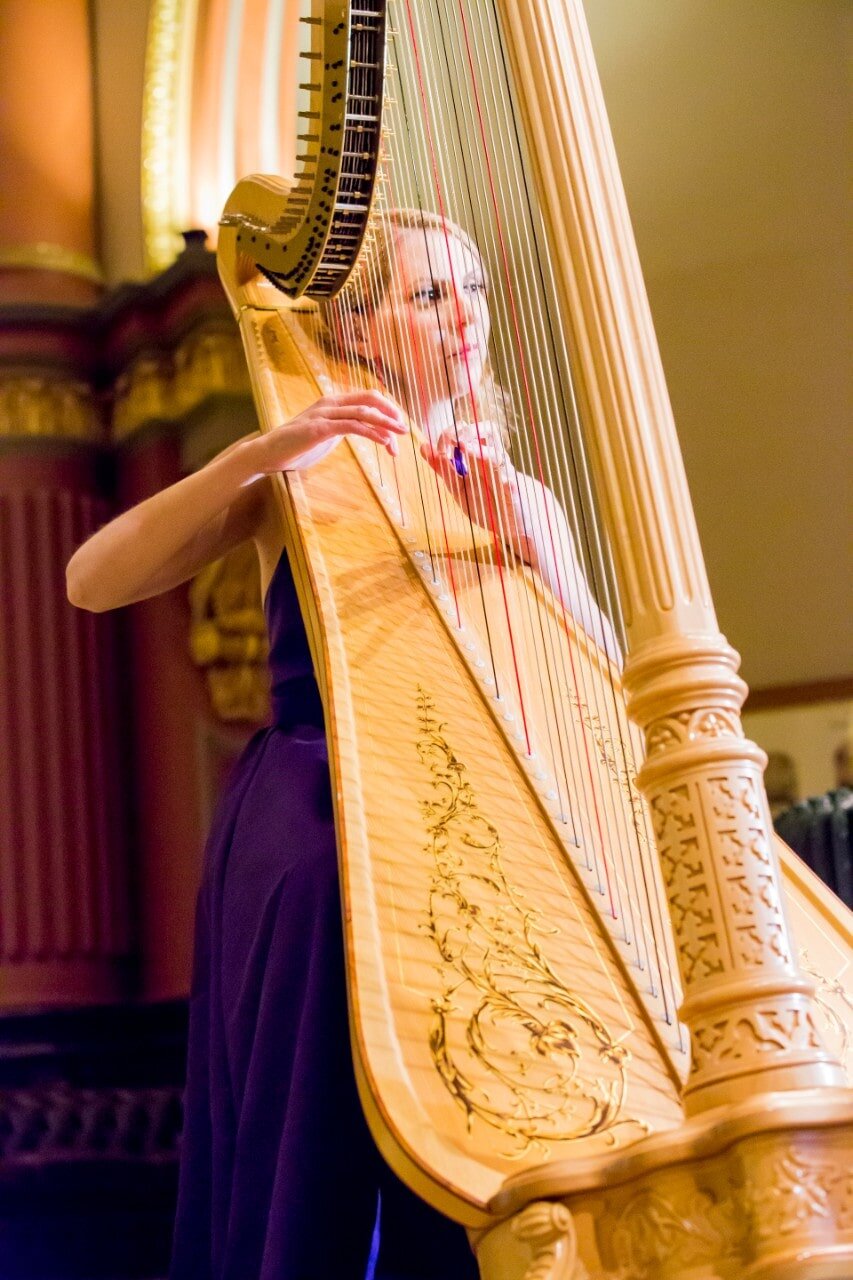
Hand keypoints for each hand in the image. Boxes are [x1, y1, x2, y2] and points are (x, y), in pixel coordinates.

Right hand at [256, 390, 406, 473]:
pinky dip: (371, 433)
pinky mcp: (320, 429)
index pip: (367, 397)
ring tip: (399, 436)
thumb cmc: (296, 447)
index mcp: (333, 403)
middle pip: (369, 399)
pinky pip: (351, 426)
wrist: (268, 454)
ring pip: (363, 412)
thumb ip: (343, 428)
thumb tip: (364, 431)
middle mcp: (330, 403)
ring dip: (385, 423)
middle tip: (404, 428)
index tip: (398, 425)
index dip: (387, 408)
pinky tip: (384, 442)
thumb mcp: (326, 435)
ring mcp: (324, 414)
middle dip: (390, 412)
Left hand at [420, 421, 512, 529]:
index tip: (437, 448)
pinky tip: (495, 480)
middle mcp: (491, 458)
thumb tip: (423, 446)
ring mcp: (503, 471)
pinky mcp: (513, 489)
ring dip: (480, 450)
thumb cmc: (485, 501)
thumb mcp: (458, 486)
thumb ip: (443, 468)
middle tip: (451, 442)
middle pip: (484, 429)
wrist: (510, 522)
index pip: (463, 432)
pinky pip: (509, 478)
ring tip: (465, 450)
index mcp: (476, 455)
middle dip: (465, 432)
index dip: (448, 435)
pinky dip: (502, 478)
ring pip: (496, 452)